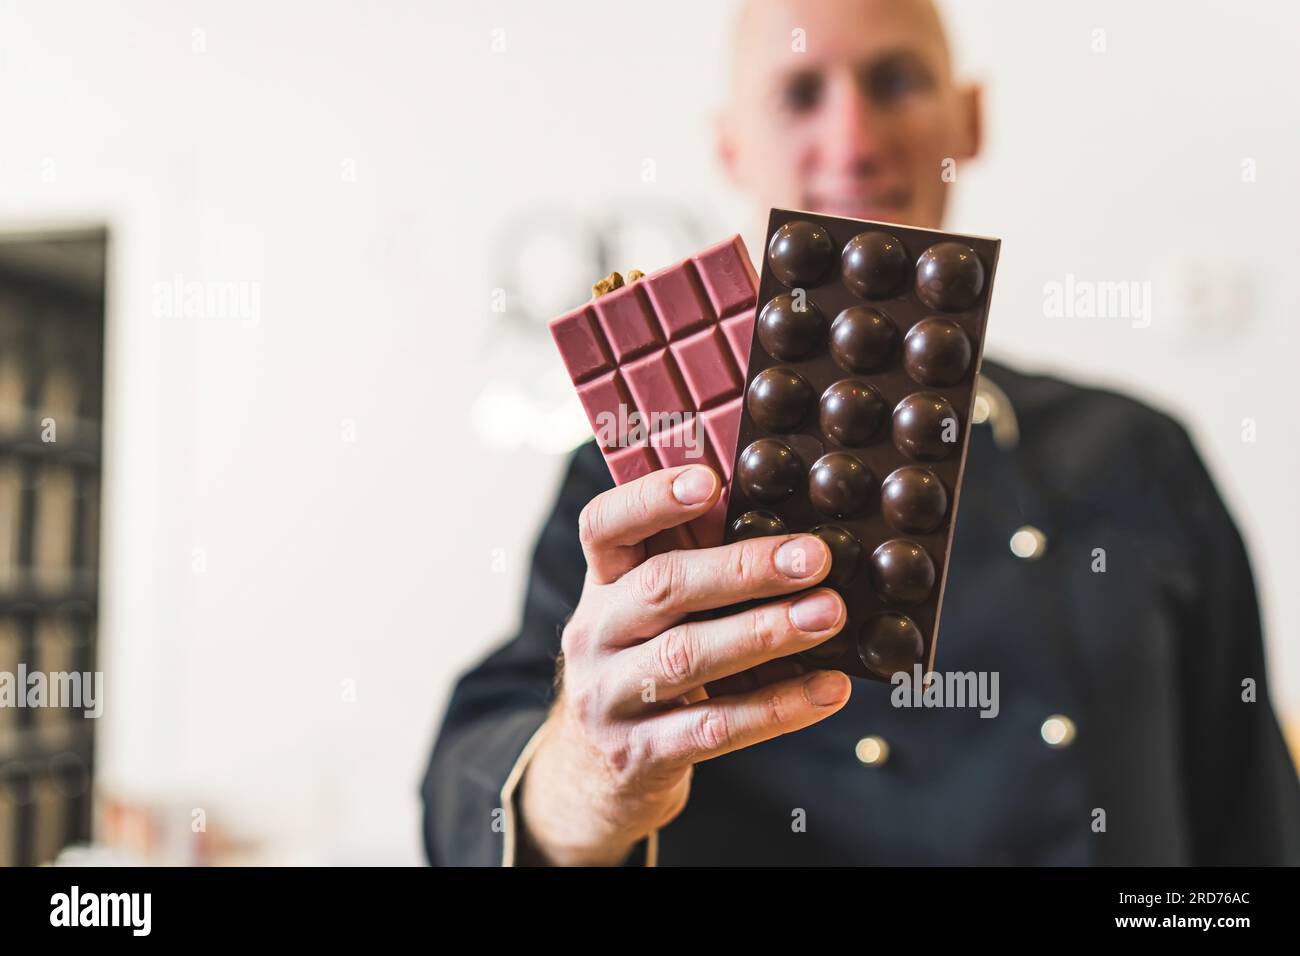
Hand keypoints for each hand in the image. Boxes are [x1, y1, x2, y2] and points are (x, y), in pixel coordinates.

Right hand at [517, 464, 850, 864]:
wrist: (595, 775)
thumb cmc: (645, 665)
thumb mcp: (648, 612)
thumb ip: (696, 565)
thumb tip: (784, 516)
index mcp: (600, 584)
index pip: (603, 526)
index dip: (650, 499)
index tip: (708, 480)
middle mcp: (595, 634)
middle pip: (661, 588)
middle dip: (743, 569)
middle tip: (814, 556)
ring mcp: (611, 697)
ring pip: (687, 657)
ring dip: (765, 632)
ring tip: (829, 614)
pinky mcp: (640, 755)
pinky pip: (714, 726)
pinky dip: (777, 707)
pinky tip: (828, 689)